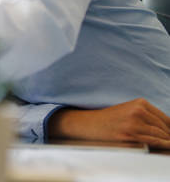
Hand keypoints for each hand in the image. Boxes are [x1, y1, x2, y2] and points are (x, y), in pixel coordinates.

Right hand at [47, 98, 169, 148]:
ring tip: (168, 146)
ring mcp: (134, 124)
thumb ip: (147, 117)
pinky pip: (153, 142)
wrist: (89, 124)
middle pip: (165, 128)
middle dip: (169, 137)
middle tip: (169, 142)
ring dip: (167, 143)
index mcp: (140, 103)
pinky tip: (162, 148)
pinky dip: (160, 146)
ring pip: (161, 136)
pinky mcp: (129, 136)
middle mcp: (138, 111)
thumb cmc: (109, 120)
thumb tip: (166, 130)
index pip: (166, 119)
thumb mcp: (129, 111)